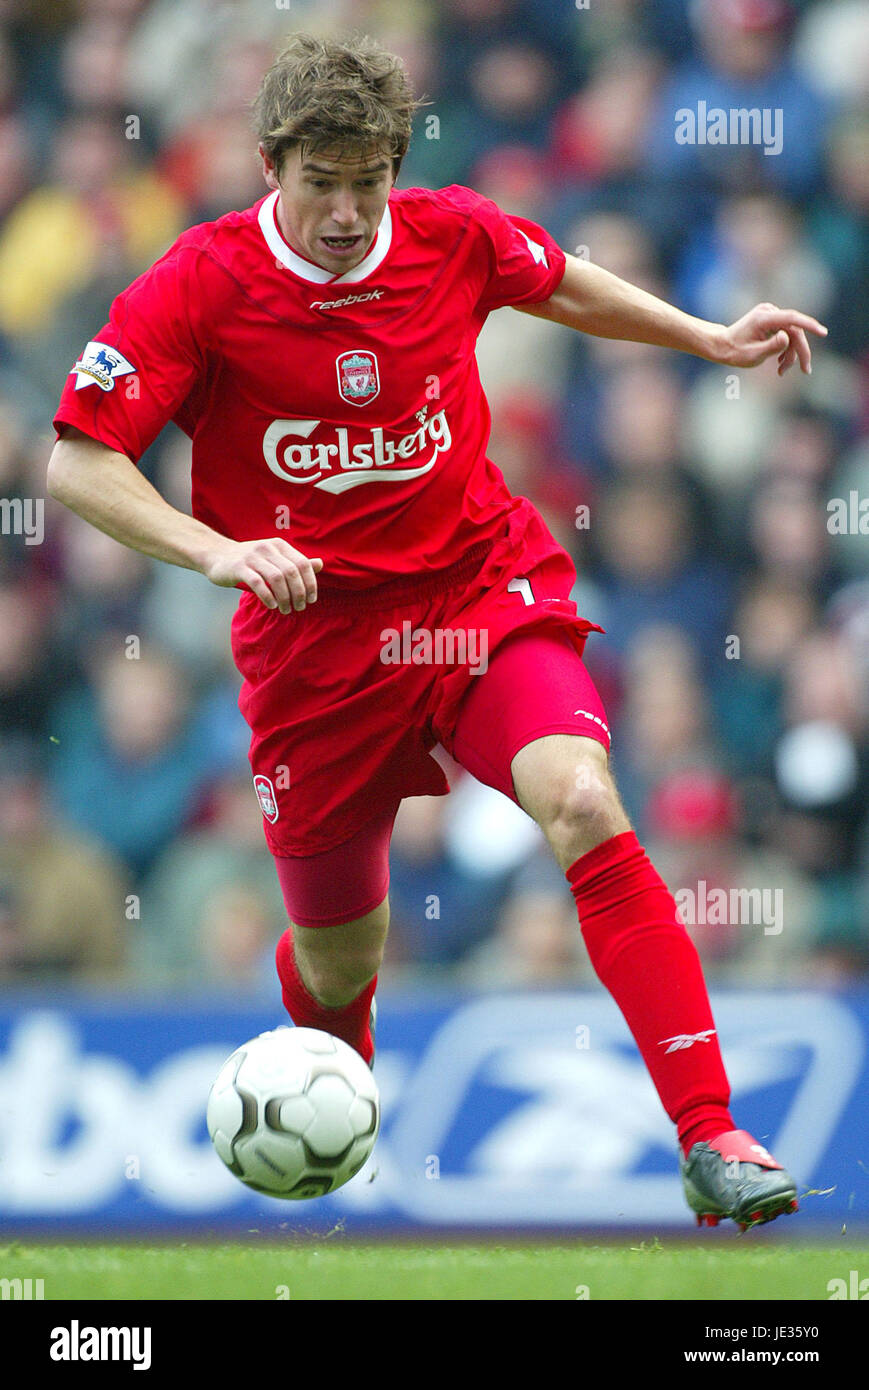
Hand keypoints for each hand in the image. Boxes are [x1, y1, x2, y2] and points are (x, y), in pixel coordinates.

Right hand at [201, 536, 322, 612]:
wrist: (217, 555)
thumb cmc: (250, 561)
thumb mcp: (274, 558)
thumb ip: (295, 562)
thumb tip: (321, 564)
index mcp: (279, 546)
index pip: (302, 563)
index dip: (310, 583)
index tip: (312, 599)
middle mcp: (267, 548)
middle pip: (291, 572)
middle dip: (299, 593)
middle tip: (300, 608)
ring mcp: (252, 557)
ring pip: (276, 578)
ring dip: (285, 597)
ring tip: (286, 610)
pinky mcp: (239, 567)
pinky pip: (258, 583)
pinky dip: (268, 596)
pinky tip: (272, 605)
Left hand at [716, 303, 827, 374]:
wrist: (721, 345)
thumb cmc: (734, 353)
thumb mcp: (752, 355)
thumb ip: (771, 347)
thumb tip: (788, 337)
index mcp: (764, 318)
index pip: (792, 319)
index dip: (809, 325)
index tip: (823, 333)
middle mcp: (769, 312)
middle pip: (795, 331)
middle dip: (800, 352)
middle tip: (806, 370)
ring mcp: (770, 314)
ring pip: (792, 334)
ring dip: (791, 353)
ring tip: (781, 370)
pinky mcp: (771, 320)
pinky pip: (786, 333)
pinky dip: (786, 348)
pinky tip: (780, 362)